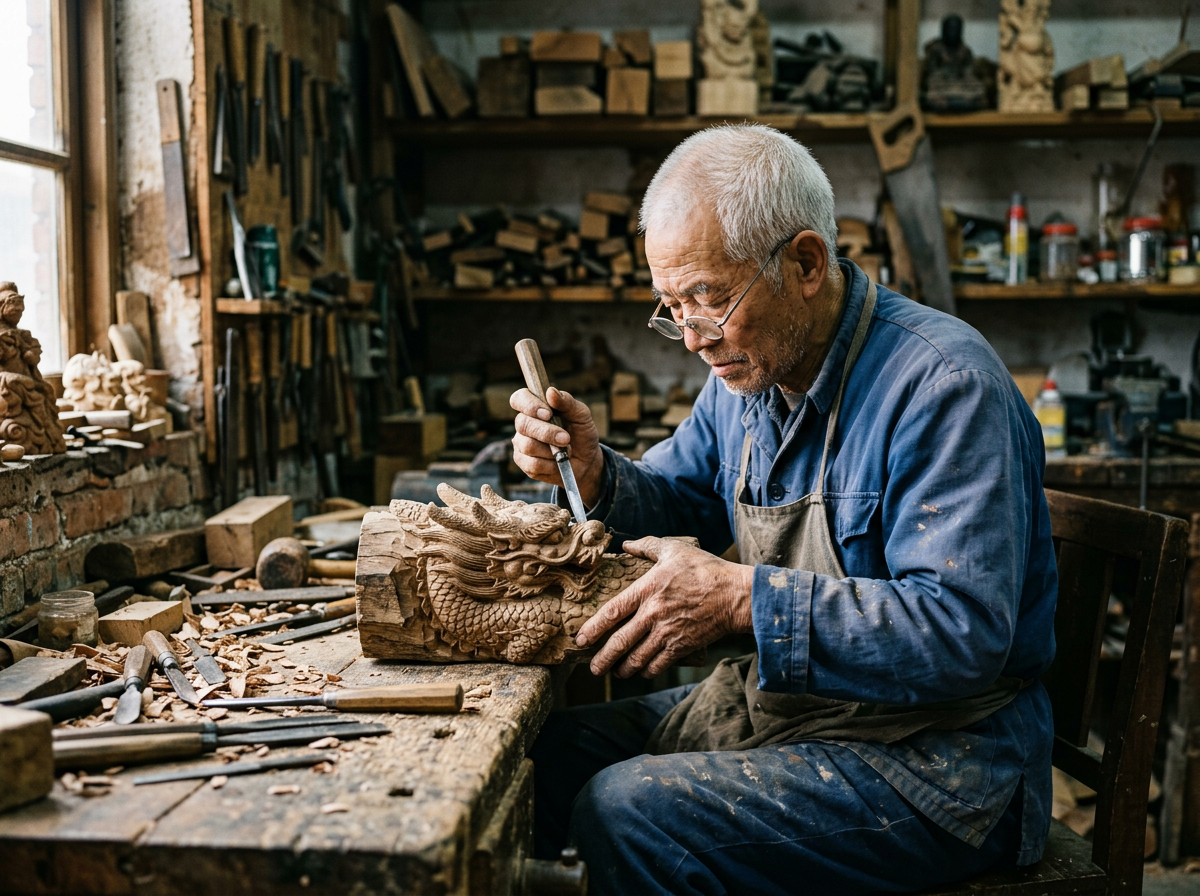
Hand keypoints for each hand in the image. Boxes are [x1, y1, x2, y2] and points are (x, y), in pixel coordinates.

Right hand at [511, 386, 603, 507]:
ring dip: (551, 450)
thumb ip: (567, 402)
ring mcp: (521, 444)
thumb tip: (551, 391)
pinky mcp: (524, 463)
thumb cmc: (581, 433)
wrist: (586, 460)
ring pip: (528, 446)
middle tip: (566, 438)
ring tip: (566, 450)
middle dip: (546, 432)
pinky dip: (551, 464)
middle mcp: (524, 424)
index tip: (547, 414)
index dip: (529, 405)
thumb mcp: (581, 415)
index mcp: (535, 407)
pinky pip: (532, 464)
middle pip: (523, 424)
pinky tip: (558, 461)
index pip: (519, 399)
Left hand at [576, 537, 753, 677]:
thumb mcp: (675, 549)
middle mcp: (653, 614)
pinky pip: (658, 664)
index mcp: (647, 589)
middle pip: (620, 642)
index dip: (593, 628)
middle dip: (603, 659)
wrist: (735, 595)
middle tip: (593, 668)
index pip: (612, 612)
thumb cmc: (705, 569)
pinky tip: (642, 671)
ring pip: (637, 658)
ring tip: (615, 673)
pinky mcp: (682, 646)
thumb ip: (648, 546)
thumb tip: (626, 546)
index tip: (581, 639)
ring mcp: (667, 633)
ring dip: (623, 669)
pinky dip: (647, 671)